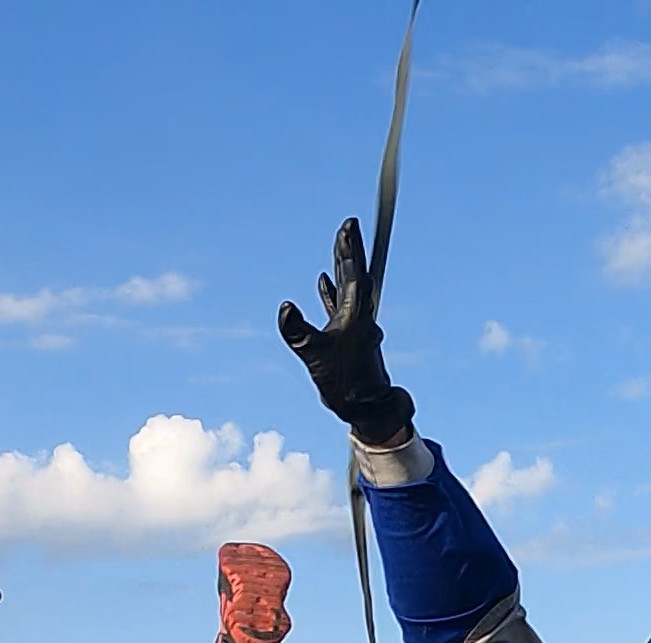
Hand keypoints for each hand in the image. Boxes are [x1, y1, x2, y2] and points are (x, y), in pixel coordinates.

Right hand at [276, 217, 416, 447]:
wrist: (364, 408)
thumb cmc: (343, 383)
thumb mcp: (313, 354)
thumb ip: (296, 330)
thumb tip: (286, 307)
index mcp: (356, 314)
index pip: (353, 272)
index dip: (349, 248)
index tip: (349, 226)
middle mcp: (361, 315)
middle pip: (354, 274)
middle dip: (349, 250)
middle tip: (347, 227)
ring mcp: (356, 325)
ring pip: (348, 288)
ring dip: (342, 267)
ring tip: (337, 247)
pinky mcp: (350, 336)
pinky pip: (341, 305)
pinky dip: (332, 291)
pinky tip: (323, 280)